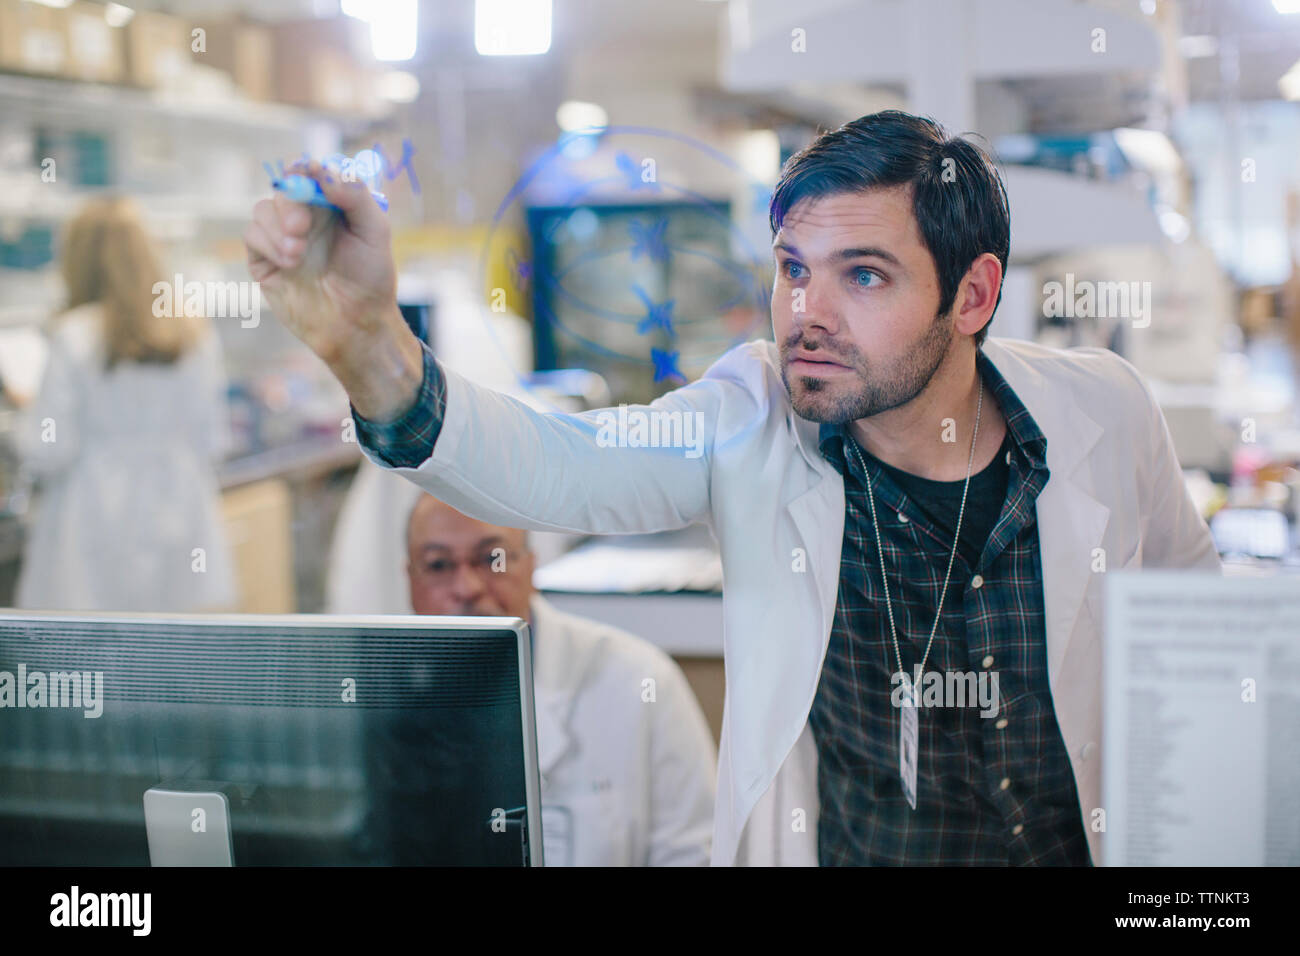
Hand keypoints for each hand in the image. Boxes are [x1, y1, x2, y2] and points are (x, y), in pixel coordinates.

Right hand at [243, 161, 421, 420]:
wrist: (355, 326)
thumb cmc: (371, 280)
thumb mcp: (374, 232)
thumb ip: (354, 195)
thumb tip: (321, 170)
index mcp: (332, 205)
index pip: (310, 173)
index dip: (303, 168)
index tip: (303, 171)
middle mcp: (306, 217)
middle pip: (282, 188)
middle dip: (289, 204)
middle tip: (302, 228)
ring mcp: (283, 238)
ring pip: (262, 209)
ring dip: (277, 228)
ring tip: (298, 256)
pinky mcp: (265, 260)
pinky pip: (252, 235)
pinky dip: (268, 244)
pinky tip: (289, 263)